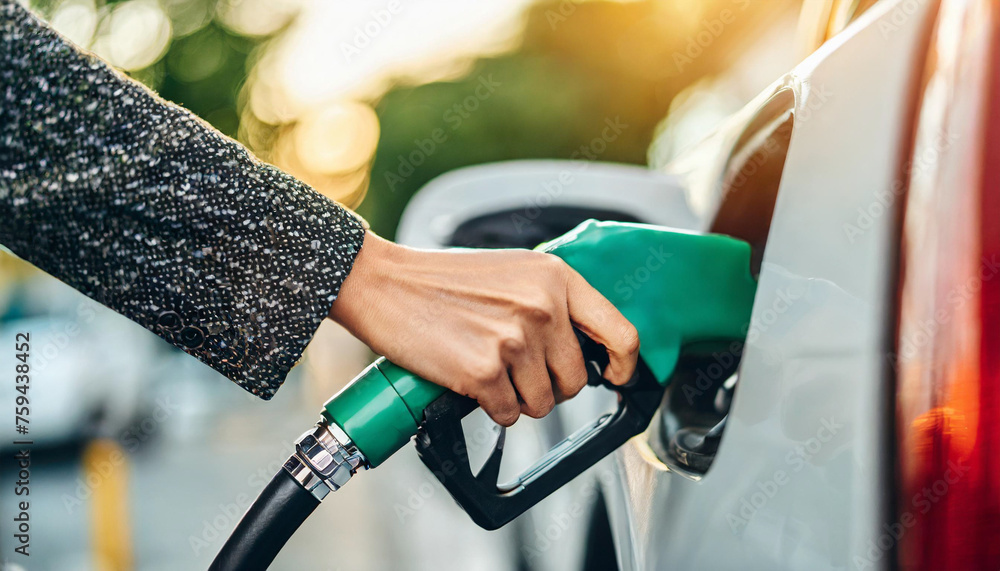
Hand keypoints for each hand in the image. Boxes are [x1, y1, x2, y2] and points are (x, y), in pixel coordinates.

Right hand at [329, 231, 638, 425]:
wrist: (383, 282)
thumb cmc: (441, 279)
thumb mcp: (514, 272)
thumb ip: (553, 302)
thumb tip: (587, 347)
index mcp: (556, 278)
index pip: (621, 333)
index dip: (623, 365)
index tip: (614, 376)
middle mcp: (543, 307)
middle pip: (576, 381)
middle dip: (549, 386)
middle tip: (514, 369)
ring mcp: (514, 340)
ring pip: (542, 404)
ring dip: (516, 398)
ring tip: (487, 368)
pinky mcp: (484, 371)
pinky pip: (508, 414)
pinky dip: (490, 407)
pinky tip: (469, 379)